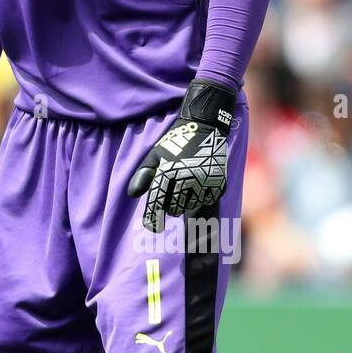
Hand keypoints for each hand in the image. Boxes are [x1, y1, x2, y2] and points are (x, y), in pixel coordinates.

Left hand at [128, 80, 236, 232]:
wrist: (205, 127)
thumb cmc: (175, 142)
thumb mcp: (155, 154)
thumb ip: (143, 175)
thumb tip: (133, 194)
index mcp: (169, 172)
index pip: (158, 203)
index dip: (153, 217)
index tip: (151, 226)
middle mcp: (187, 180)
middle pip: (174, 209)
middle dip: (169, 206)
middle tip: (169, 195)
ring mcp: (205, 183)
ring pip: (190, 207)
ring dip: (184, 203)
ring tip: (183, 188)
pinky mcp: (218, 184)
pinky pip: (205, 201)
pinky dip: (199, 198)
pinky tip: (197, 186)